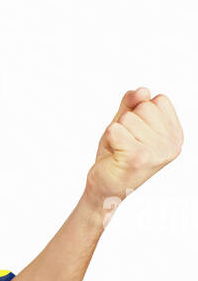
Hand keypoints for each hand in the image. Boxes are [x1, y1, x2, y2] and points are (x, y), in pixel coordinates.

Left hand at [87, 87, 183, 217]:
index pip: (158, 100)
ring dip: (116, 132)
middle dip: (127, 122)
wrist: (104, 189)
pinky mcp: (138, 157)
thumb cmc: (116, 156)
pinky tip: (114, 155)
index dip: (140, 112)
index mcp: (175, 135)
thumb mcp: (126, 124)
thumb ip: (133, 104)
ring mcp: (156, 151)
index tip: (136, 135)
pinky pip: (115, 129)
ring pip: (128, 118)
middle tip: (124, 144)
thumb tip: (143, 91)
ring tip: (119, 150)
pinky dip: (108, 139)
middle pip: (144, 106)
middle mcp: (171, 144)